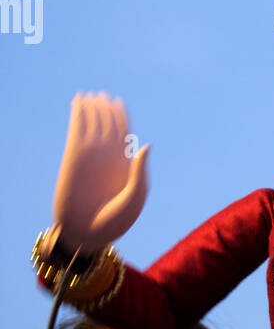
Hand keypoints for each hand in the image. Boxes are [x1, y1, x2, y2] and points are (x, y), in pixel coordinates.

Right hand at [52, 92, 149, 252]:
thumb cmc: (117, 220)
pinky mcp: (74, 159)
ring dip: (91, 108)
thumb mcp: (135, 197)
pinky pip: (76, 132)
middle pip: (108, 123)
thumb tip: (145, 145)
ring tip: (89, 96)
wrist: (89, 233)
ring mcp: (91, 156)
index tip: (117, 101)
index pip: (124, 131)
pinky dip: (78, 115)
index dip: (120, 115)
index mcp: (126, 162)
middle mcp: (109, 156)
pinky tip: (77, 102)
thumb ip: (140, 172)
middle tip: (101, 96)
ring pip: (92, 124)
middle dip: (105, 108)